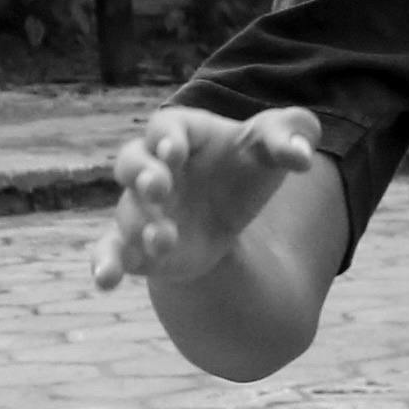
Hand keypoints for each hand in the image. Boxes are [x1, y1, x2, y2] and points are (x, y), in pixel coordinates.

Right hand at [91, 103, 322, 292]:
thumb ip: (290, 137)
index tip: (173, 152)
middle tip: (159, 187)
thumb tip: (302, 157)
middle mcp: (153, 167)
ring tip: (166, 240)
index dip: (166, 138)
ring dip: (142, 226)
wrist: (232, 207)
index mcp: (180, 133)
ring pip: (128, 212)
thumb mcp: (275, 142)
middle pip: (132, 163)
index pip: (165, 127)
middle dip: (143, 175)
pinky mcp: (139, 244)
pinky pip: (112, 251)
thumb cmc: (248, 163)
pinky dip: (105, 263)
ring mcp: (143, 207)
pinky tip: (105, 280)